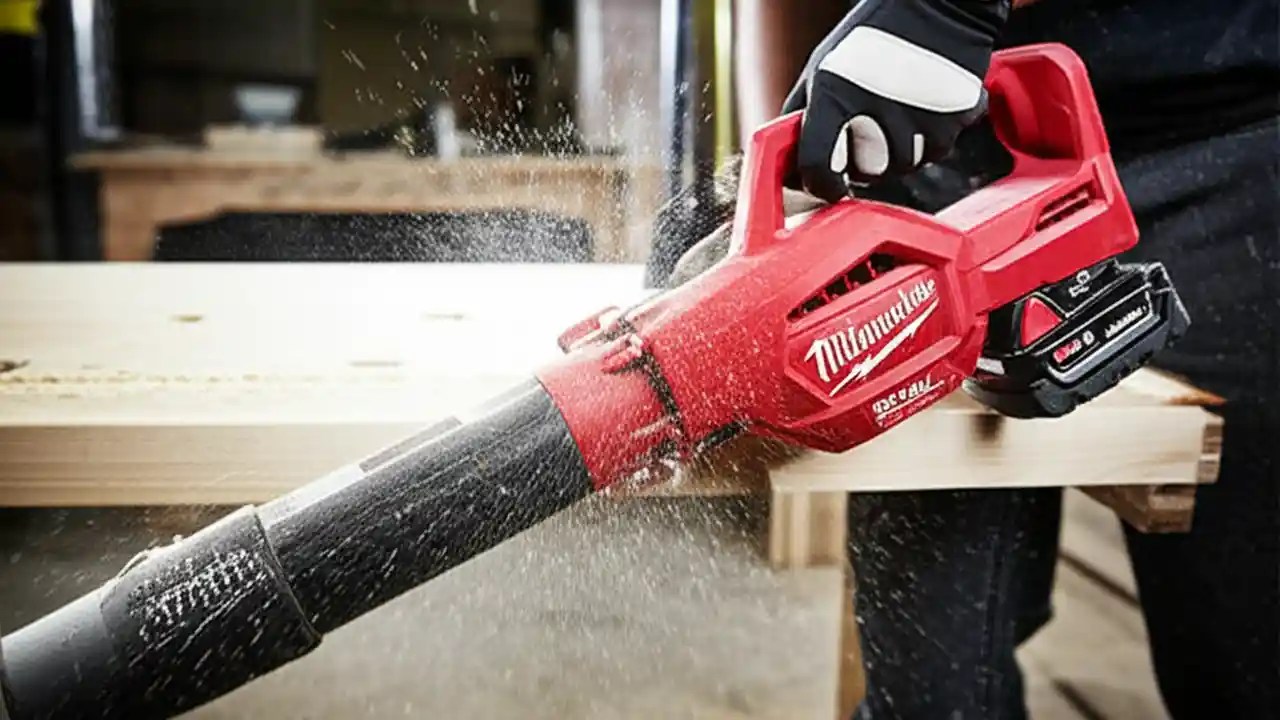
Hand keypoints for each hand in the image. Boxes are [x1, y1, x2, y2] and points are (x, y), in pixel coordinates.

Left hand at [782, 0, 1009, 200]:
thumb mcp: (823, 66)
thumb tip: (792, 164)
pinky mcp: (958, 115)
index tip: (827, 185)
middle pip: (870, 174)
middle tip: (871, 127)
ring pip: (907, 165)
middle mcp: (878, 108)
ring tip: (899, 109)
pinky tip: (926, 103)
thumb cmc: (872, 35)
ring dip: (901, 149)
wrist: (939, 3)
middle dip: (867, 160)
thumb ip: (803, 114)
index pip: (819, 167)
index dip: (821, 184)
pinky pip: (940, 147)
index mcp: (834, 95)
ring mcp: (922, 114)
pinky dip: (933, 134)